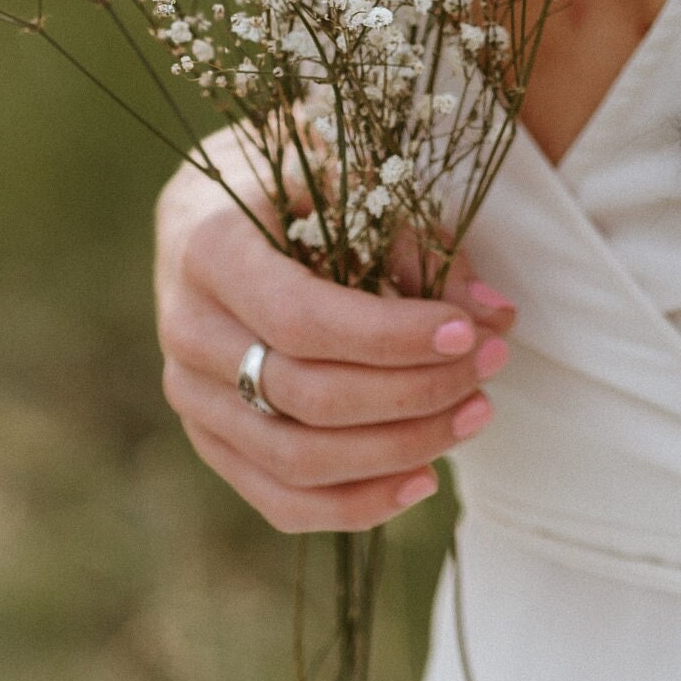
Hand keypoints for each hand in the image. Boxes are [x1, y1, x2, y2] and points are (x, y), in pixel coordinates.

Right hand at [155, 140, 516, 535]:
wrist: (207, 209)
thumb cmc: (295, 182)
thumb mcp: (350, 177)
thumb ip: (415, 242)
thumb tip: (494, 316)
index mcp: (210, 248)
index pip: (305, 320)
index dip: (392, 338)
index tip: (467, 332)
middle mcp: (186, 329)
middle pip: (306, 396)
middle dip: (412, 392)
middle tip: (490, 366)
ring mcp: (189, 394)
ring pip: (295, 459)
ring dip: (398, 450)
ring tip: (475, 415)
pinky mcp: (210, 438)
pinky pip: (279, 498)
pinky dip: (355, 503)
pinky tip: (425, 478)